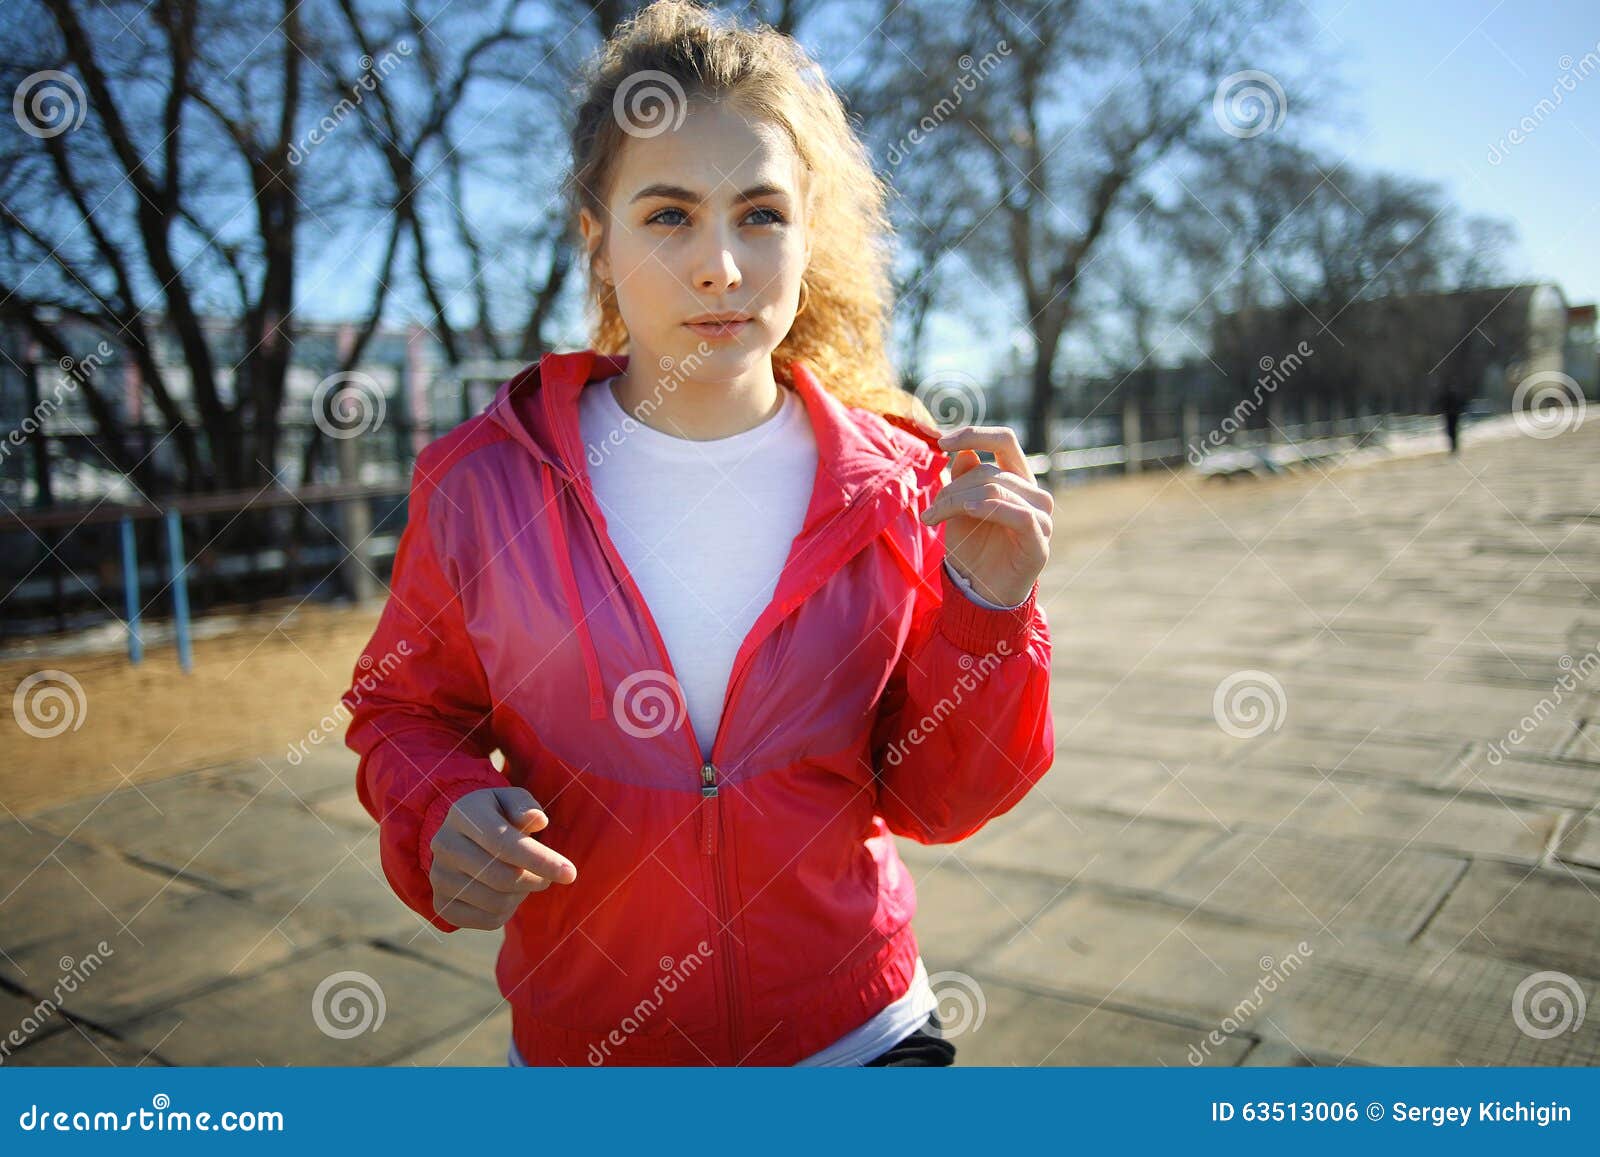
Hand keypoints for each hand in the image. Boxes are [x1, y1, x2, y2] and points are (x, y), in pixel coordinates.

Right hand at [429, 786, 576, 930]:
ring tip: (522, 878)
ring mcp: (439, 877)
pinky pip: (488, 921)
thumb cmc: (497, 815)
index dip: (540, 860)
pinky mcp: (442, 904)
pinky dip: (508, 911)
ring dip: (521, 895)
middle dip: (536, 880)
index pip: (504, 844)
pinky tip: (506, 893)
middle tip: (546, 876)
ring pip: (497, 903)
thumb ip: (525, 805)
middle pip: (502, 878)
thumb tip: (538, 820)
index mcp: (463, 814)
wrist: (462, 836)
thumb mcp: (510, 799)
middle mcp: (444, 845)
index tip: (570, 873)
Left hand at [918, 425, 1051, 607]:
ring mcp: (1042, 519)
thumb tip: (963, 452)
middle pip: (990, 472)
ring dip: (957, 502)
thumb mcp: (959, 508)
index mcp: (1017, 480)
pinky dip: (988, 509)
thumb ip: (964, 478)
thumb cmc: (971, 549)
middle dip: (952, 489)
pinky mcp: (1040, 543)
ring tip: (933, 519)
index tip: (940, 441)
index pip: (1004, 441)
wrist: (979, 593)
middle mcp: (1035, 495)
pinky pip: (1019, 515)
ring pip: (996, 490)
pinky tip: (967, 512)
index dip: (974, 435)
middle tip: (930, 512)